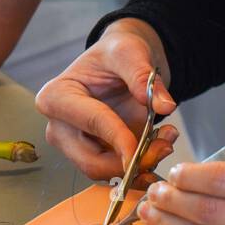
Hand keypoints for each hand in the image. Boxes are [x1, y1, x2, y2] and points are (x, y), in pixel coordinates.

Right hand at [34, 18, 179, 186]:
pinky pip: (118, 172)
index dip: (121, 139)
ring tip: (167, 140)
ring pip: (107, 172)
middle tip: (166, 146)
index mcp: (57, 98)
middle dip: (132, 161)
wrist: (123, 63)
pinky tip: (160, 146)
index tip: (149, 148)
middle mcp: (60, 128)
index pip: (92, 123)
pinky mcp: (96, 156)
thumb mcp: (129, 51)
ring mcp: (76, 146)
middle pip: (92, 162)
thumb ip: (142, 77)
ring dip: (141, 164)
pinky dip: (142, 166)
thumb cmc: (116, 53)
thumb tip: (163, 106)